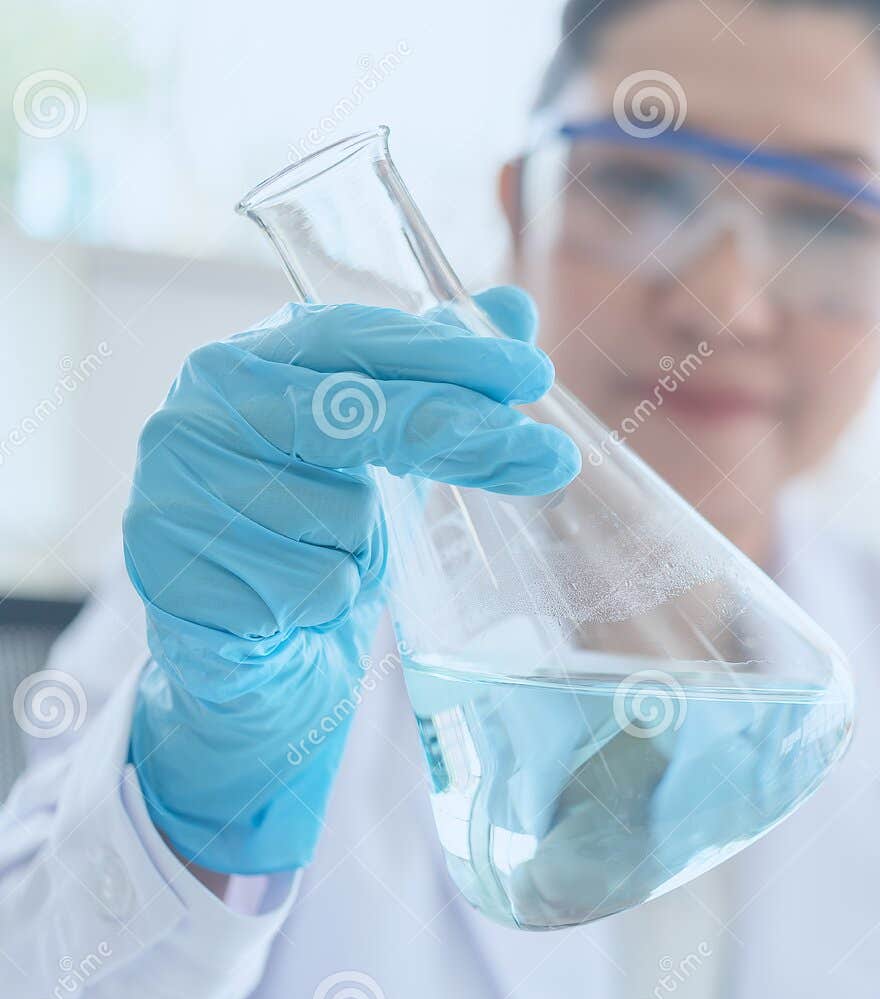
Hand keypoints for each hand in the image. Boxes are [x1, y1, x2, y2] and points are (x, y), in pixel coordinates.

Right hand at [124, 287, 575, 874]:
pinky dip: (328, 599)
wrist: (248, 656)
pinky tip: (293, 606)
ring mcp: (176, 492)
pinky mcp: (175, 577)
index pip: (353, 336)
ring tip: (323, 559)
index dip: (451, 352)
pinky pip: (314, 585)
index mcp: (242, 363)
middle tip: (551, 454)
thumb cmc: (311, 535)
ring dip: (364, 547)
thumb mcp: (384, 452)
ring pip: (344, 513)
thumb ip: (438, 378)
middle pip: (355, 412)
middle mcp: (197, 415)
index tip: (534, 373)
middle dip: (460, 430)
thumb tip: (514, 308)